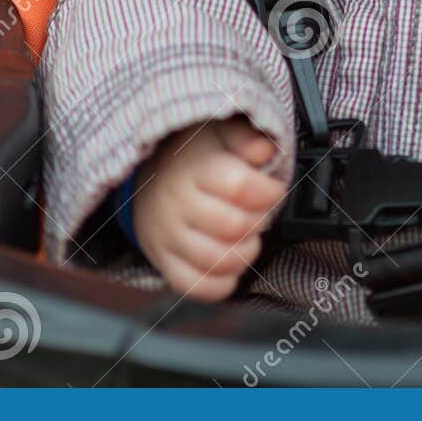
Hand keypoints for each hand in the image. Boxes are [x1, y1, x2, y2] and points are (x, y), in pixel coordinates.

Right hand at [131, 116, 287, 300]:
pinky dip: (223, 282)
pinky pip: (197, 287)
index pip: (239, 187)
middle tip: (260, 213)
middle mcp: (176, 205)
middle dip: (260, 221)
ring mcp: (167, 237)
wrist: (148, 179)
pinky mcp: (164, 263)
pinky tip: (232, 263)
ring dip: (246, 252)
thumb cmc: (195, 158)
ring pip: (217, 261)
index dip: (269, 192)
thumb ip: (246, 137)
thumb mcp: (220, 133)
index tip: (273, 190)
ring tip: (249, 236)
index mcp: (194, 170)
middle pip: (233, 227)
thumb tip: (265, 150)